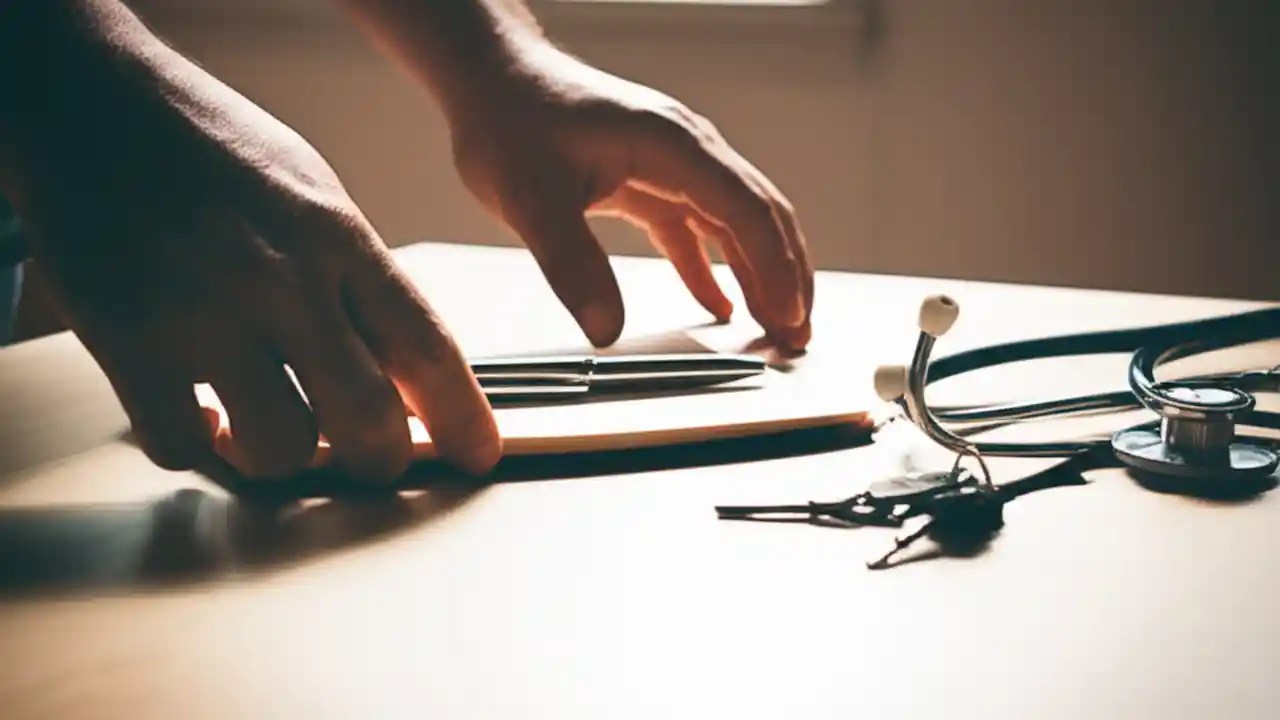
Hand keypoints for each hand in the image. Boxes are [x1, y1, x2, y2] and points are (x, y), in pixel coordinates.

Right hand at [9, 26, 499, 480]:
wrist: (90, 102)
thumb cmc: (215, 148)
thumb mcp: (314, 193)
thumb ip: (359, 276)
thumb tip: (406, 366)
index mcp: (340, 239)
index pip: (428, 349)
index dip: (464, 420)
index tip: (478, 458)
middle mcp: (285, 280)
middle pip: (369, 422)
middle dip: (378, 461)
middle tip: (363, 457)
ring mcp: (206, 313)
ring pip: (281, 448)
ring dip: (281, 457)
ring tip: (264, 426)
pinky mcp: (129, 340)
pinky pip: (182, 444)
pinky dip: (199, 449)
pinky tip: (202, 415)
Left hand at [447, 42, 813, 350]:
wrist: (492, 78)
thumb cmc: (510, 120)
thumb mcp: (531, 198)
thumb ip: (572, 264)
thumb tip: (606, 330)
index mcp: (671, 144)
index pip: (744, 209)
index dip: (774, 266)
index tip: (788, 316)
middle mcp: (685, 149)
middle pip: (759, 214)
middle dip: (786, 276)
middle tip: (799, 336)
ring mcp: (673, 164)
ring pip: (736, 222)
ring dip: (760, 274)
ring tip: (777, 329)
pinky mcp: (651, 180)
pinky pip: (697, 228)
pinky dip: (714, 268)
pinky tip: (721, 307)